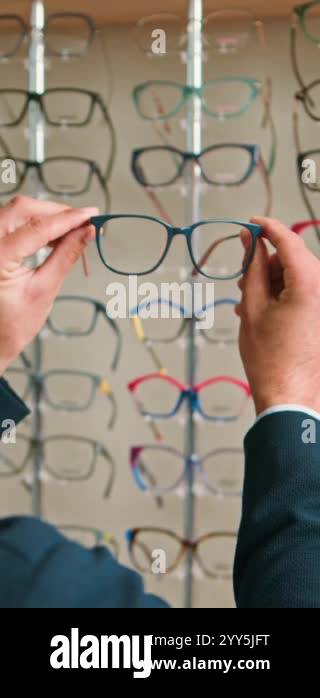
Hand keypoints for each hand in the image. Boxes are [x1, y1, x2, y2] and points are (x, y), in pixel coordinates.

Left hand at [0, 196, 97, 373]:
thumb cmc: (10, 326)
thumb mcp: (44, 290)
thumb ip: (66, 256)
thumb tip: (86, 233)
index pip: (37, 227)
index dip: (68, 219)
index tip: (90, 215)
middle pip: (23, 209)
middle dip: (56, 213)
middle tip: (83, 221)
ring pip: (15, 211)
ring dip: (44, 217)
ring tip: (70, 231)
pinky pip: (9, 221)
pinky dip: (32, 223)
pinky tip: (50, 235)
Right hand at [236, 216, 319, 414]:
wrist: (290, 396)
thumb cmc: (271, 360)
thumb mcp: (253, 306)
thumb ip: (253, 267)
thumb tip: (251, 242)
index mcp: (310, 284)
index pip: (288, 240)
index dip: (266, 227)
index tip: (251, 223)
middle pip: (295, 258)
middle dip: (267, 262)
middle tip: (243, 275)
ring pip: (300, 275)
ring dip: (274, 280)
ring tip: (249, 300)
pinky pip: (307, 293)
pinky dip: (286, 294)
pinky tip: (264, 309)